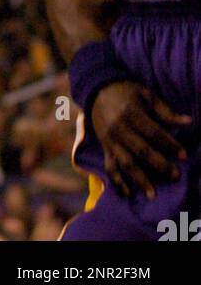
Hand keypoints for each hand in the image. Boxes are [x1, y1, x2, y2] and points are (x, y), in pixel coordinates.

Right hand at [90, 81, 190, 199]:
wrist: (96, 90)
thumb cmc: (126, 92)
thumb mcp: (146, 95)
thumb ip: (165, 111)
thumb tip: (188, 122)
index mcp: (130, 113)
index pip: (154, 133)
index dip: (170, 144)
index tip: (184, 155)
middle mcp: (119, 128)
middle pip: (141, 151)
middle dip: (160, 165)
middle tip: (176, 175)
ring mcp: (110, 140)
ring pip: (126, 163)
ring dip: (140, 179)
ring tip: (152, 194)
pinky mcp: (104, 148)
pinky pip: (110, 167)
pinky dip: (118, 181)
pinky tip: (128, 193)